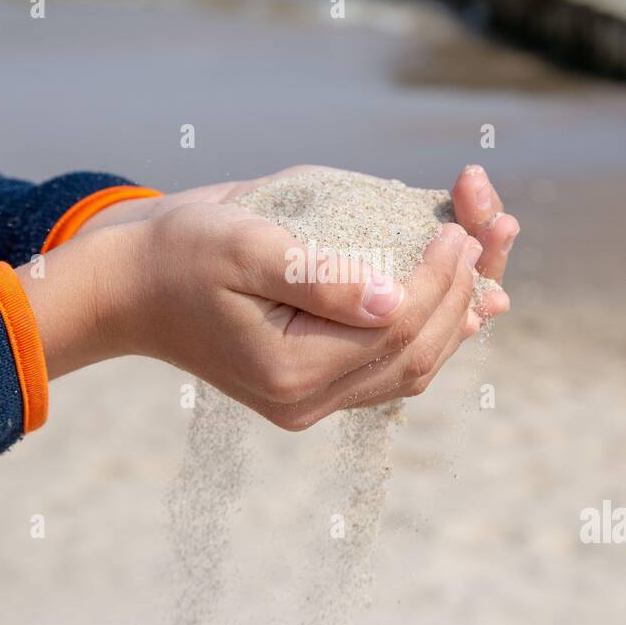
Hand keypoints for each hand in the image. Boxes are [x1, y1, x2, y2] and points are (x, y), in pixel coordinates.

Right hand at [22, 166, 517, 428]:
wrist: (129, 286)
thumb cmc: (179, 254)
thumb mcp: (243, 248)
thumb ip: (318, 277)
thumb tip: (391, 297)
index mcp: (292, 374)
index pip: (396, 328)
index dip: (441, 277)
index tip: (463, 223)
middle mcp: (310, 401)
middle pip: (419, 353)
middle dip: (465, 288)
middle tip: (496, 223)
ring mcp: (314, 398)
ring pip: (415, 364)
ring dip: (460, 310)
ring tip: (495, 254)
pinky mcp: (315, 382)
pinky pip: (392, 364)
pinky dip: (434, 329)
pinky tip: (469, 299)